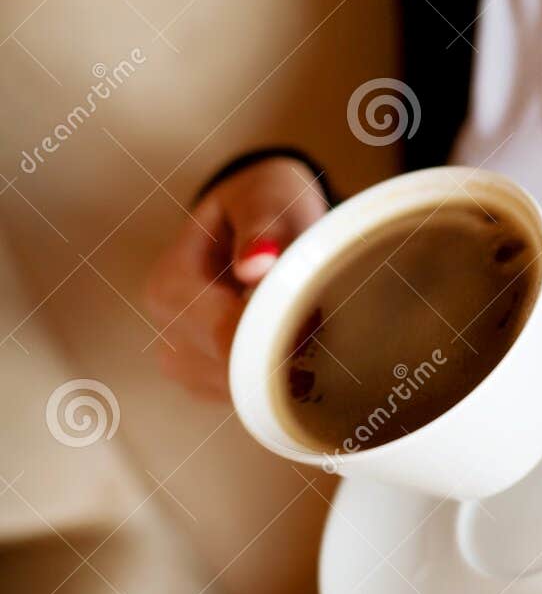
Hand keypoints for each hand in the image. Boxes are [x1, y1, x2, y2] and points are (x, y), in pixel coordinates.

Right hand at [144, 156, 328, 397]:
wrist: (255, 215)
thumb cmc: (264, 202)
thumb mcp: (268, 198)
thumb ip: (264, 227)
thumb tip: (255, 265)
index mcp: (170, 286)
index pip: (225, 334)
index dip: (278, 332)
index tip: (319, 314)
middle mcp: (167, 331)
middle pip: (233, 370)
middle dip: (284, 349)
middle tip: (322, 314)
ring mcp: (182, 361)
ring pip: (242, 390)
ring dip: (282, 363)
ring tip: (306, 316)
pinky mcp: (206, 381)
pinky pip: (247, 395)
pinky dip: (275, 373)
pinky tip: (292, 335)